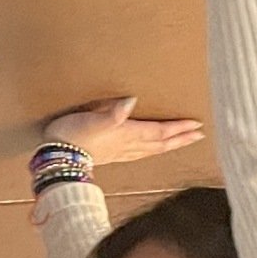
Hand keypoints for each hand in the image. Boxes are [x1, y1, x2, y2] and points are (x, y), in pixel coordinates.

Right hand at [40, 96, 203, 165]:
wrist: (57, 157)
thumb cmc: (73, 135)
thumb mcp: (92, 119)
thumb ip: (113, 112)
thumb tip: (132, 100)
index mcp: (127, 134)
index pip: (159, 132)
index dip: (178, 128)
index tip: (197, 125)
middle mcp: (128, 145)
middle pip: (161, 143)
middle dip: (181, 139)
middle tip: (200, 135)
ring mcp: (120, 152)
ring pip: (152, 150)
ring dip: (170, 145)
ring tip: (182, 141)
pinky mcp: (111, 155)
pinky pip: (140, 153)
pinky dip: (152, 151)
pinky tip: (150, 149)